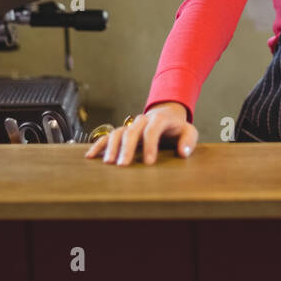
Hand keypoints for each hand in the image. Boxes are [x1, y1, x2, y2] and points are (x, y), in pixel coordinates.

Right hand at [83, 102, 197, 165]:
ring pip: (118, 132)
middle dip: (127, 148)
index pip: (152, 130)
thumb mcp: (189, 131)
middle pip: (132, 132)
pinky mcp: (123, 131)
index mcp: (159, 119)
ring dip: (111, 147)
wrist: (166, 115)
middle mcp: (142, 121)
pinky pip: (108, 136)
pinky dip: (99, 145)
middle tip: (123, 165)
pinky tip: (90, 156)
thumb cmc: (177, 127)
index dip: (150, 145)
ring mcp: (131, 125)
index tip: (148, 162)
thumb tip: (183, 153)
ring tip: (108, 163)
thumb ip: (188, 141)